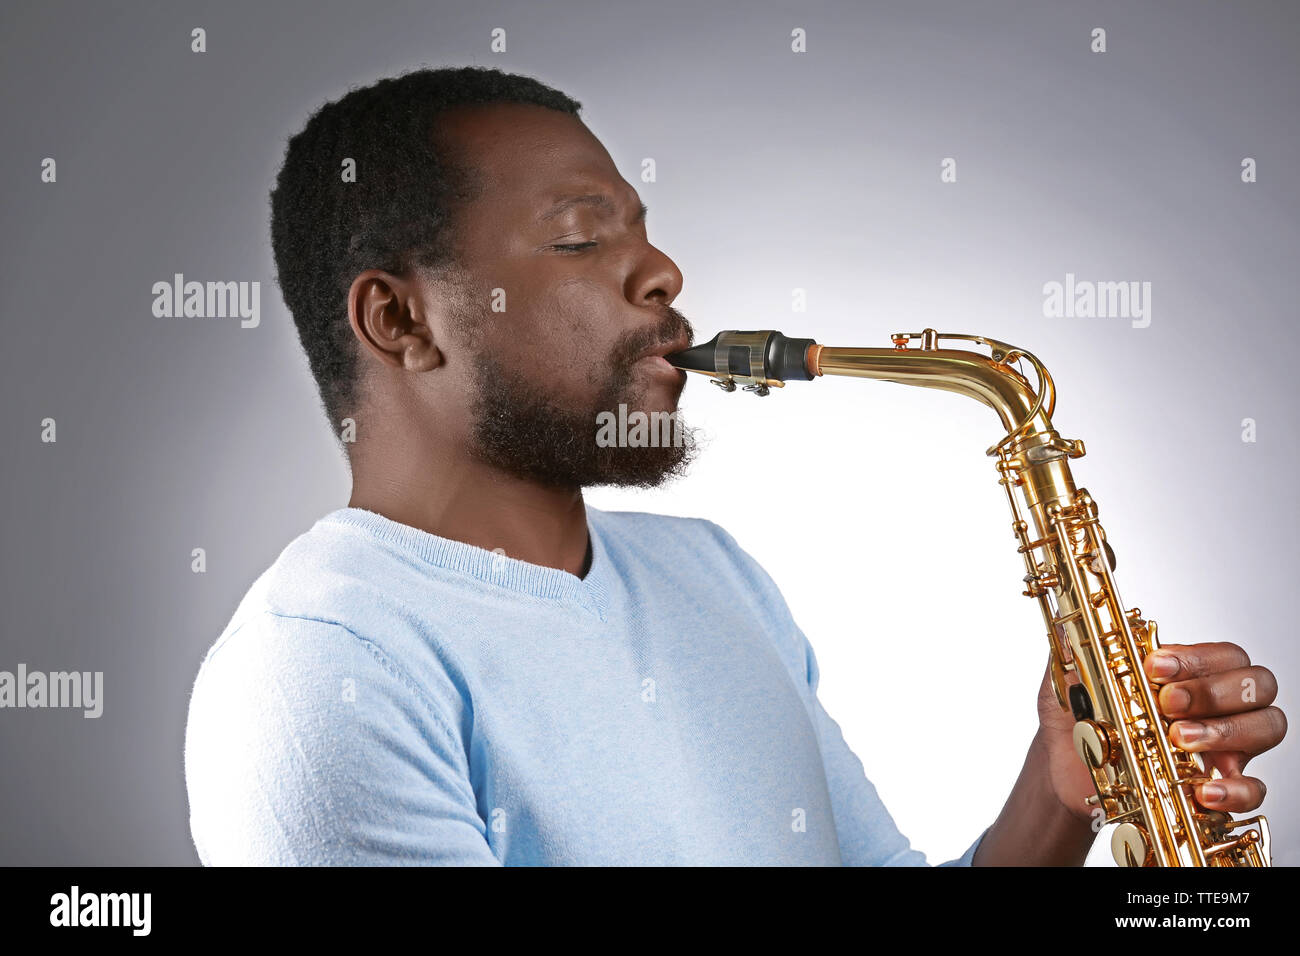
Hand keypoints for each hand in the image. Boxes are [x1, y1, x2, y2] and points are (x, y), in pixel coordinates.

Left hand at [1034, 642, 1286, 822]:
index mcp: (1187, 674)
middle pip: (1257, 684)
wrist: (1062, 774)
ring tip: (1180, 740)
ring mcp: (1224, 746)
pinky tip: (1202, 790)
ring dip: (1227, 732)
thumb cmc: (1074, 723)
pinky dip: (1235, 789)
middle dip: (1214, 691)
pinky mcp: (1219, 788)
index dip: (1197, 658)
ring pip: (1267, 726)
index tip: (1156, 667)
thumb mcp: (1066, 682)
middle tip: (1169, 705)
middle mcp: (1216, 706)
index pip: (1224, 654)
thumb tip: (1068, 621)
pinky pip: (1253, 789)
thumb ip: (1071, 651)